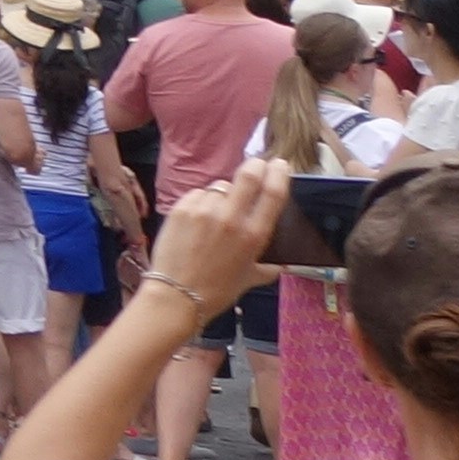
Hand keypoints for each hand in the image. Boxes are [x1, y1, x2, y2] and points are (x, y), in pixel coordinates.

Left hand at [149, 165, 280, 316]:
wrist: (176, 294)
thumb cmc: (217, 290)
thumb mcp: (249, 279)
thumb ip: (268, 268)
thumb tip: (282, 264)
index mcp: (253, 235)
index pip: (273, 194)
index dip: (279, 174)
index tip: (280, 165)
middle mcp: (231, 218)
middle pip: (248, 175)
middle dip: (255, 165)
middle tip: (257, 165)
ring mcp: (204, 210)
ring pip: (219, 188)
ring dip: (222, 195)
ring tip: (215, 216)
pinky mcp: (181, 207)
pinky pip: (197, 195)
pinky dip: (201, 202)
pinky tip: (197, 220)